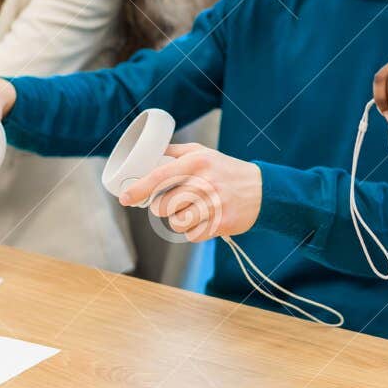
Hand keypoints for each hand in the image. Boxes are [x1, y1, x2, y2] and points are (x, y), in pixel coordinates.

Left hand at [116, 144, 261, 241]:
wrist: (263, 190)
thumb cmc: (227, 170)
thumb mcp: (204, 153)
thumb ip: (176, 152)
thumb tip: (148, 154)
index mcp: (196, 163)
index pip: (159, 177)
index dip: (139, 189)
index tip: (125, 198)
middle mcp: (204, 183)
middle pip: (163, 206)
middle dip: (164, 207)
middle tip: (176, 201)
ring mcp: (213, 205)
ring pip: (176, 223)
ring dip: (179, 220)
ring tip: (193, 211)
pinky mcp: (220, 224)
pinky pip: (192, 235)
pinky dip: (195, 231)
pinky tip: (206, 219)